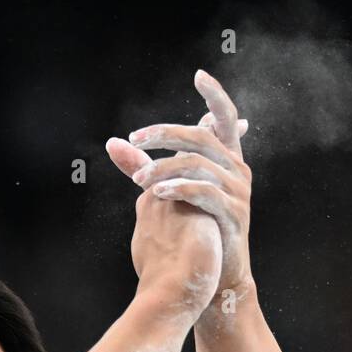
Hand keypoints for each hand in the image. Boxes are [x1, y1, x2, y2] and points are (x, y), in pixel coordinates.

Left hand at [107, 68, 252, 303]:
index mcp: (227, 161)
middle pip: (202, 137)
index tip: (199, 76)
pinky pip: (205, 193)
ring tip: (139, 179)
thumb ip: (143, 165)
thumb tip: (113, 143)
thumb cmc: (194, 231)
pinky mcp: (234, 214)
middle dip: (167, 134)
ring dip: (164, 167)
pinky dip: (179, 189)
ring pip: (199, 165)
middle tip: (136, 138)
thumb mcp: (170, 191)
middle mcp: (237, 171)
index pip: (226, 120)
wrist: (217, 276)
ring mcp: (239, 193)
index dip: (216, 96)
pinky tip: (157, 192)